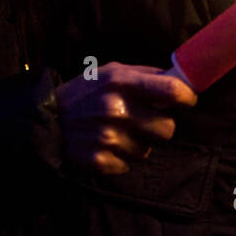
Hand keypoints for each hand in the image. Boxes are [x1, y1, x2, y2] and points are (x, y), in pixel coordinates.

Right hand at [55, 62, 196, 175]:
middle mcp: (117, 109)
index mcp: (123, 82)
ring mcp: (108, 137)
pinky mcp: (99, 160)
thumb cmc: (86, 91)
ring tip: (122, 132)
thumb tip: (180, 80)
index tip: (188, 101)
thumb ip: (146, 75)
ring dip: (141, 143)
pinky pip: (129, 164)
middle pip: (167, 128)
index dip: (187, 97)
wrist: (46, 119)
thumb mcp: (112, 72)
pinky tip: (109, 145)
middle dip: (161, 125)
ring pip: (149, 150)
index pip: (172, 90)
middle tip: (148, 120)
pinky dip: (123, 157)